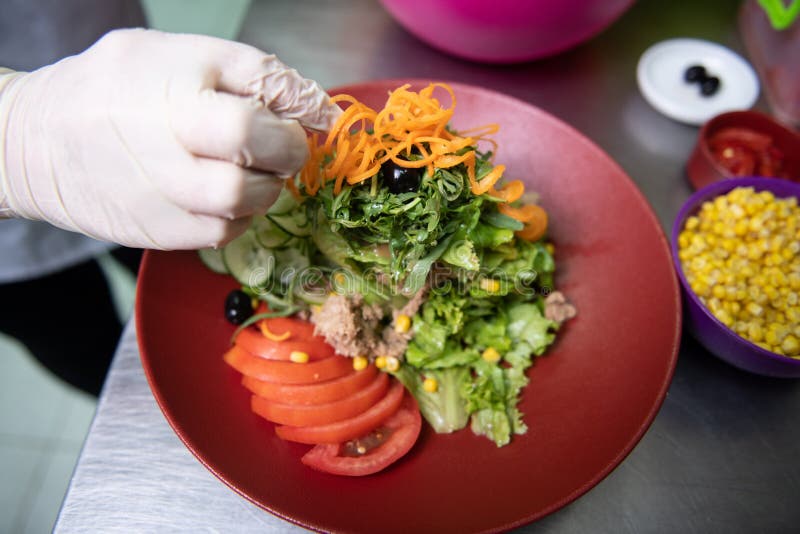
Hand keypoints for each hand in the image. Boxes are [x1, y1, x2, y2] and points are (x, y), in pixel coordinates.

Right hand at [0, 29, 338, 248]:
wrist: (38, 141)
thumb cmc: (115, 88)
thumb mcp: (178, 53)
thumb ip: (252, 73)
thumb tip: (318, 105)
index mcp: (171, 89)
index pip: (254, 110)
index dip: (296, 117)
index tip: (307, 119)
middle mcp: (164, 142)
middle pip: (254, 156)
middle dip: (287, 152)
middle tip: (282, 147)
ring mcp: (159, 192)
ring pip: (244, 201)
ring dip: (267, 186)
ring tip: (250, 169)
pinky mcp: (158, 231)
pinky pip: (223, 232)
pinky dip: (241, 215)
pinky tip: (226, 194)